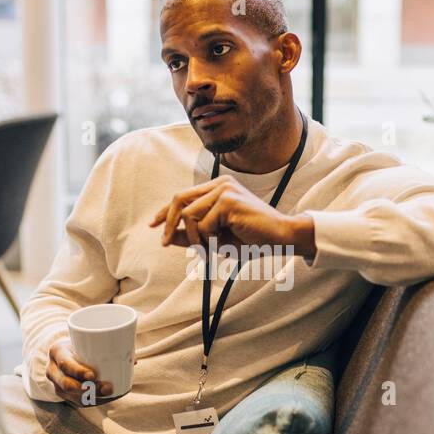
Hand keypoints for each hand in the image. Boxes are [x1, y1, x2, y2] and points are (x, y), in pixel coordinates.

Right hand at [46, 338, 111, 405]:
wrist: (66, 352)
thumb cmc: (79, 343)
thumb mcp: (85, 338)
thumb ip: (107, 345)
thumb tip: (134, 360)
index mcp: (57, 352)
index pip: (64, 364)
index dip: (78, 372)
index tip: (93, 375)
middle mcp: (53, 370)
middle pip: (67, 385)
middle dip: (88, 389)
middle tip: (107, 387)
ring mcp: (57, 385)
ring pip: (74, 396)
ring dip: (94, 397)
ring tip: (111, 393)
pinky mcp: (65, 395)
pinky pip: (79, 402)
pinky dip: (95, 401)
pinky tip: (108, 398)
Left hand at [149, 175, 316, 257]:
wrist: (280, 238)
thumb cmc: (252, 239)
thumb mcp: (216, 239)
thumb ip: (192, 235)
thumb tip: (167, 235)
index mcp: (219, 188)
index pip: (184, 196)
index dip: (166, 211)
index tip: (153, 224)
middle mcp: (221, 184)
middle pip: (180, 199)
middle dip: (169, 223)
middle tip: (164, 242)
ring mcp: (224, 190)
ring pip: (189, 216)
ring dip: (194, 239)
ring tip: (210, 249)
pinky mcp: (228, 200)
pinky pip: (203, 225)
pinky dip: (208, 240)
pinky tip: (223, 244)